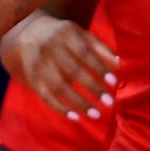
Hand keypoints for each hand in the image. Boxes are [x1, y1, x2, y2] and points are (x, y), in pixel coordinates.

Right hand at [2, 12, 117, 119]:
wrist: (29, 34)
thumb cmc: (65, 37)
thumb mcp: (82, 35)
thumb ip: (101, 49)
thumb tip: (120, 65)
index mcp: (65, 33)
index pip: (85, 52)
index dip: (99, 68)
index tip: (114, 83)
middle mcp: (49, 47)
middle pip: (72, 71)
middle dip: (92, 88)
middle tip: (109, 103)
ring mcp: (38, 64)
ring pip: (58, 86)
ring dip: (78, 102)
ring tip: (96, 114)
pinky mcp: (32, 78)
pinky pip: (45, 96)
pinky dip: (60, 108)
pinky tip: (76, 117)